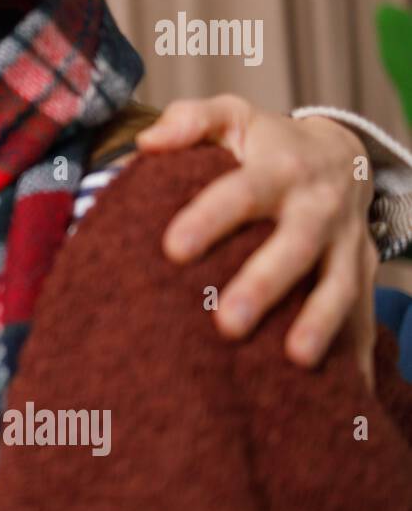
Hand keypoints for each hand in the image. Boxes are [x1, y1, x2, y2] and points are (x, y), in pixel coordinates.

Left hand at [136, 94, 376, 389]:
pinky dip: (356, 354)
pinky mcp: (361, 273)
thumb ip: (192, 120)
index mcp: (279, 170)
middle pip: (294, 247)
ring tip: (293, 359)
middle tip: (226, 324)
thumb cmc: (267, 143)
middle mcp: (317, 208)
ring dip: (318, 322)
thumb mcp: (233, 116)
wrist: (345, 156)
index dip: (208, 218)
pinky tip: (345, 393)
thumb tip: (148, 142)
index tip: (172, 249)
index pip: (239, 192)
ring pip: (338, 286)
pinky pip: (362, 316)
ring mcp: (346, 244)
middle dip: (264, 285)